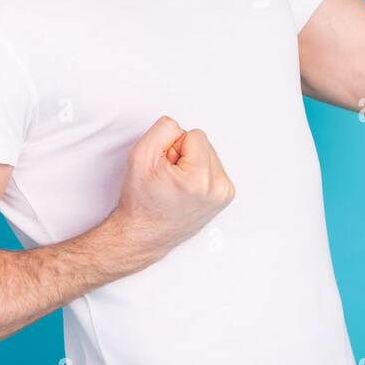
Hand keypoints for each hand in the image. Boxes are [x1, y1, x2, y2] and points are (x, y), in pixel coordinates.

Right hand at [112, 115, 235, 254]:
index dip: (173, 147)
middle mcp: (218, 188)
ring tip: (176, 185)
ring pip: (208, 154)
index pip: (195, 134)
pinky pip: (212, 167)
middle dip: (184, 155)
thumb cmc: (141, 201)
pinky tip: (185, 189)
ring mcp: (224, 194)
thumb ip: (163, 130)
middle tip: (168, 177)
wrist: (143, 235)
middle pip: (204, 143)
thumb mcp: (140, 156)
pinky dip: (198, 173)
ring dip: (191, 164)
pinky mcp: (224, 197)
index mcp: (200, 179)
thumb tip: (180, 129)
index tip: (165, 169)